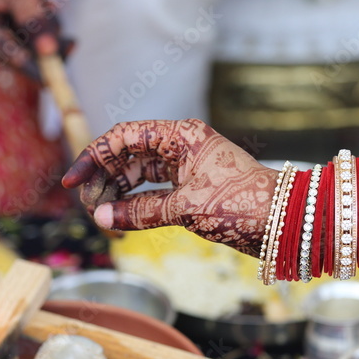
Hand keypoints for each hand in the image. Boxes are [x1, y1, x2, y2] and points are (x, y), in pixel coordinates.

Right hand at [61, 119, 275, 255]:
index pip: (124, 136)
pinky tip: (119, 218)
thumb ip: (140, 212)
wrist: (285, 223)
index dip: (94, 156)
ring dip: (117, 193)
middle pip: (127, 155)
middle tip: (88, 207)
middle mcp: (181, 146)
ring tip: (100, 215)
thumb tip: (103, 217)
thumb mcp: (186, 208)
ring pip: (138, 174)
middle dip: (104, 179)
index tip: (73, 181)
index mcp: (181, 136)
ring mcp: (185, 167)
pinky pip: (152, 191)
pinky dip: (135, 204)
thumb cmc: (243, 205)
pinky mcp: (190, 189)